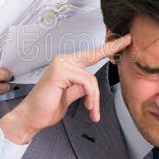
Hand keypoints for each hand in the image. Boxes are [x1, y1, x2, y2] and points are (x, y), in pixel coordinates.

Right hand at [0, 35, 130, 143]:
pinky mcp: (60, 72)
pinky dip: (91, 97)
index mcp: (65, 64)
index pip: (90, 54)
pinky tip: (89, 107)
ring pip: (91, 78)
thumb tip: (91, 83)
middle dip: (111, 48)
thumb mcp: (69, 95)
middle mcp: (63, 60)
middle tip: (127, 41)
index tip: (123, 40)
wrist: (31, 118)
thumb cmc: (46, 108)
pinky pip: (86, 82)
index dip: (107, 47)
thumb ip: (80, 86)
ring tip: (93, 111)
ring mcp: (61, 64)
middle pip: (94, 56)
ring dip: (95, 98)